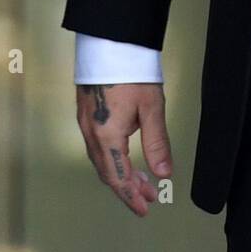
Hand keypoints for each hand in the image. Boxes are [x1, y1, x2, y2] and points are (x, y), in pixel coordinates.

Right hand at [76, 83, 172, 216]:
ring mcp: (86, 124)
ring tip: (142, 182)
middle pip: (108, 172)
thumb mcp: (151, 108)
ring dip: (121, 174)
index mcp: (107, 136)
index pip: (118, 178)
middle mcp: (91, 134)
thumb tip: (164, 174)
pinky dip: (113, 159)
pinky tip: (125, 158)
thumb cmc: (131, 71)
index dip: (132, 197)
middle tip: (148, 198)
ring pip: (102, 161)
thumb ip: (157, 143)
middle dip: (128, 188)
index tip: (145, 209)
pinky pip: (98, 148)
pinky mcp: (87, 115)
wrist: (110, 43)